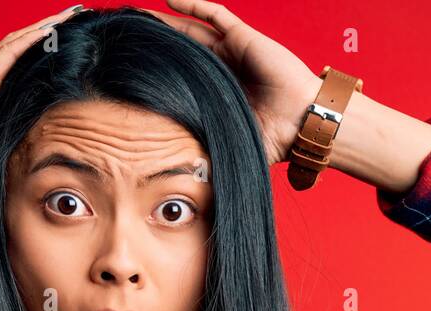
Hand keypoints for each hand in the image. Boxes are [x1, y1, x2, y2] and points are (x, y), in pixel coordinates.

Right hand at [0, 5, 83, 201]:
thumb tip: (17, 178)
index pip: (12, 69)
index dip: (34, 55)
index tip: (60, 48)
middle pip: (16, 48)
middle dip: (44, 32)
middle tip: (71, 18)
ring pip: (15, 43)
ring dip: (43, 28)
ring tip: (69, 15)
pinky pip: (10, 54)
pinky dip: (31, 39)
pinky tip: (51, 29)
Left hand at [142, 0, 318, 166]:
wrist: (305, 123)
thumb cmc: (276, 139)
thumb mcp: (230, 147)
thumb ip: (205, 153)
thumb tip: (175, 173)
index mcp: (216, 95)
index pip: (179, 78)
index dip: (156, 73)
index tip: (128, 73)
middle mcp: (222, 70)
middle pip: (180, 51)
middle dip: (155, 44)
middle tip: (126, 38)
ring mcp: (232, 51)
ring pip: (191, 30)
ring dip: (166, 22)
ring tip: (138, 16)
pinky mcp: (242, 37)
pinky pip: (214, 14)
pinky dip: (193, 4)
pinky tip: (169, 0)